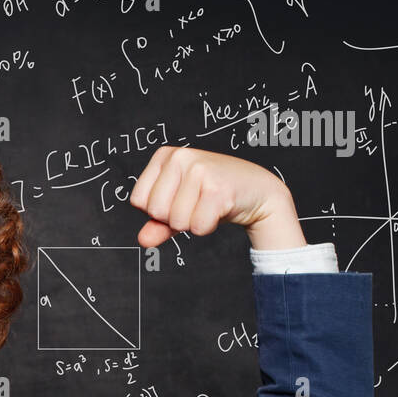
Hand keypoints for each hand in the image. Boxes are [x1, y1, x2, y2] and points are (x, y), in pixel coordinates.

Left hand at [128, 145, 306, 249]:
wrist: (258, 190)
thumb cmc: (214, 194)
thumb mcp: (179, 204)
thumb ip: (158, 224)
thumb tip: (143, 240)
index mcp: (165, 156)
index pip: (138, 200)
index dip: (157, 211)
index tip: (179, 199)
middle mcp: (180, 157)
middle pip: (155, 212)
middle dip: (175, 218)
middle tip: (196, 204)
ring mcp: (199, 170)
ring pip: (176, 221)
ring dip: (193, 223)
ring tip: (208, 205)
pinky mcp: (217, 188)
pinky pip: (197, 227)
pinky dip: (207, 226)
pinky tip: (219, 209)